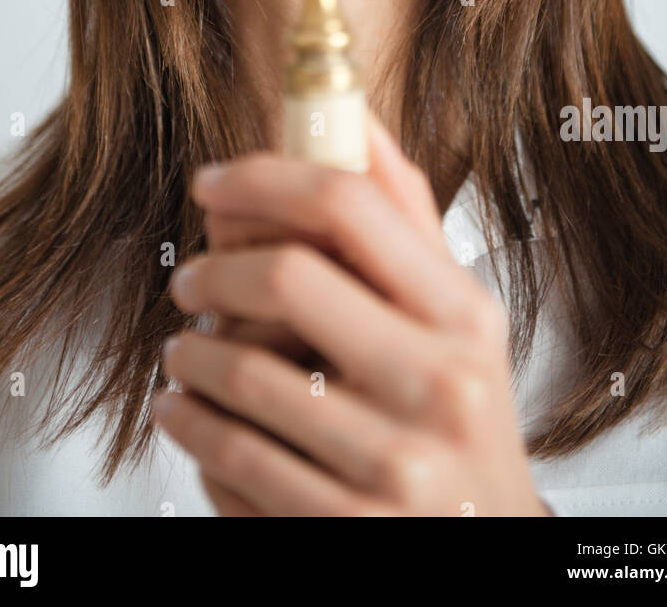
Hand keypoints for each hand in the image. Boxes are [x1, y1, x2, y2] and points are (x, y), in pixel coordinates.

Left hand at [152, 115, 546, 516]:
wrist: (485, 548)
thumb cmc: (456, 415)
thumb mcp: (456, 319)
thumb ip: (405, 220)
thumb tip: (352, 117)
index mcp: (464, 314)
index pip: (351, 205)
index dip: (263, 176)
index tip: (213, 182)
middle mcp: (441, 384)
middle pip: (288, 277)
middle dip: (212, 270)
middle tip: (187, 278)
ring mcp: (397, 464)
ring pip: (243, 373)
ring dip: (187, 355)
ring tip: (181, 353)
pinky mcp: (347, 530)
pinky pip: (232, 459)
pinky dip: (189, 426)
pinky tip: (184, 412)